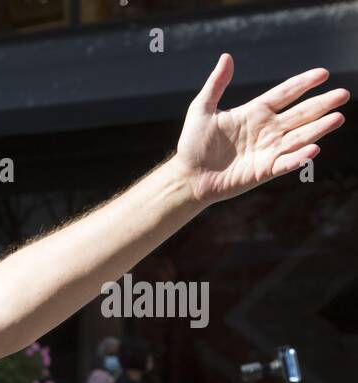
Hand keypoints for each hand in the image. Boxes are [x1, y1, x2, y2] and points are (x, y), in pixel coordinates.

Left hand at [174, 54, 347, 206]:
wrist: (188, 176)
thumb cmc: (193, 144)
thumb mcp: (201, 110)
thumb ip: (216, 85)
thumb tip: (227, 57)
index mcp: (255, 112)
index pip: (285, 94)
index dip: (303, 83)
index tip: (323, 73)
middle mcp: (267, 130)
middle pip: (300, 114)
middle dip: (322, 104)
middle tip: (343, 94)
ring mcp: (268, 150)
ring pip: (299, 136)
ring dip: (318, 128)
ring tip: (338, 118)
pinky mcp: (264, 170)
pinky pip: (286, 162)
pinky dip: (299, 157)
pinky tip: (314, 148)